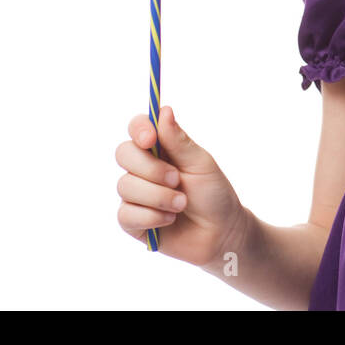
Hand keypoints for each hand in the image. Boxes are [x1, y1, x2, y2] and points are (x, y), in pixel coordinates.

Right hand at [115, 106, 247, 269]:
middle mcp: (143, 168)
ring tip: (181, 204)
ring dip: (157, 196)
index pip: (137, 128)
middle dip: (151, 169)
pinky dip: (151, 217)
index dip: (139, 129)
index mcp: (160, 148)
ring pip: (125, 186)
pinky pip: (126, 214)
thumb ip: (179, 141)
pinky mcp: (132, 220)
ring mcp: (135, 194)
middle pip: (124, 154)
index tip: (150, 139)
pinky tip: (169, 220)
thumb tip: (164, 110)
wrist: (221, 234)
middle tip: (177, 180)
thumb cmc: (214, 194)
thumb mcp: (200, 164)